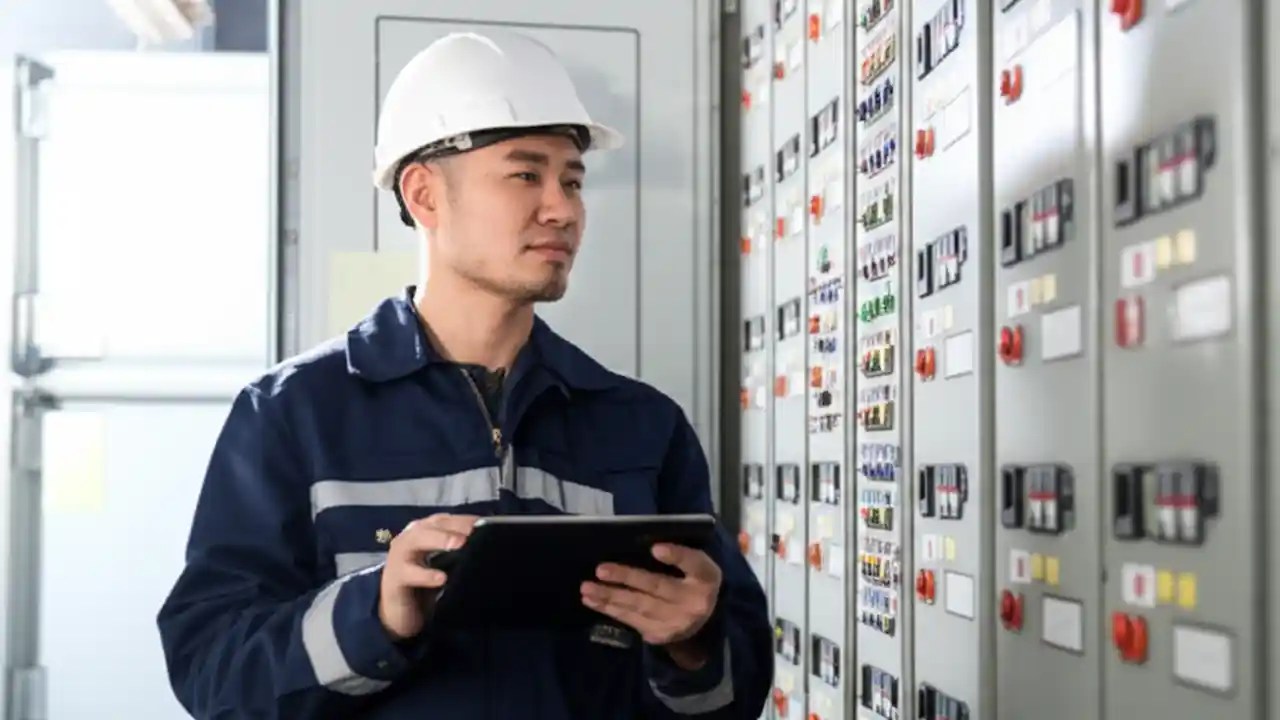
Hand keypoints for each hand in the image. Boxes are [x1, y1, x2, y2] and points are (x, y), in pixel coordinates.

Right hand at [377, 513, 478, 640]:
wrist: (398, 611)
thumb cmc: (424, 582)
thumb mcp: (443, 564)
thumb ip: (458, 553)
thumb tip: (488, 545)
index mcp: (424, 531)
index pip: (445, 520)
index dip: (463, 519)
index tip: (484, 523)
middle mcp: (410, 538)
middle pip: (432, 525)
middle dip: (453, 526)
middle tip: (472, 531)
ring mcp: (399, 556)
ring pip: (416, 541)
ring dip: (438, 540)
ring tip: (459, 544)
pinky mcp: (394, 578)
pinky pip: (409, 574)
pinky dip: (425, 575)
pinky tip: (441, 578)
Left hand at [580, 544, 721, 661]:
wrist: (706, 619)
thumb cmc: (693, 579)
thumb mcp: (696, 563)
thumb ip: (677, 554)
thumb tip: (642, 543)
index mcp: (706, 577)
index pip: (695, 564)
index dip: (676, 556)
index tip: (655, 548)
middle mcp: (694, 603)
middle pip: (658, 587)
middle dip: (627, 578)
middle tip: (600, 570)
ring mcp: (676, 623)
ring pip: (639, 606)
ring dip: (610, 596)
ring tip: (587, 588)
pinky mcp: (660, 635)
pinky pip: (632, 620)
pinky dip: (610, 609)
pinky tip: (592, 601)